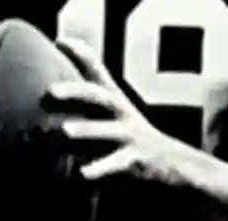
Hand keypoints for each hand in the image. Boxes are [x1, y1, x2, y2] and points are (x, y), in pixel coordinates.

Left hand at [48, 37, 190, 183]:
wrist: (177, 163)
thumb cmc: (134, 141)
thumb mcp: (116, 117)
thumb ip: (90, 107)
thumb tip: (55, 100)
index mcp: (117, 102)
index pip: (98, 72)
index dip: (81, 55)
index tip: (61, 41)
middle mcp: (124, 114)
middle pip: (100, 96)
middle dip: (76, 92)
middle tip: (51, 92)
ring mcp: (132, 137)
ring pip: (109, 130)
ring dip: (88, 129)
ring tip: (66, 131)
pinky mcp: (137, 160)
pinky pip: (116, 163)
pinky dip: (99, 168)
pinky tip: (83, 173)